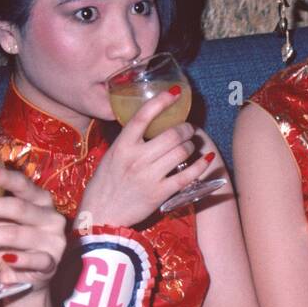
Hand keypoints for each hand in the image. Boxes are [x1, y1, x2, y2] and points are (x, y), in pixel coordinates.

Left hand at [0, 166, 68, 288]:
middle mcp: (51, 218)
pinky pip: (35, 260)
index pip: (24, 185)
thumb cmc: (11, 245)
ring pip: (16, 235)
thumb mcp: (0, 224)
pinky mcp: (51, 264)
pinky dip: (19, 260)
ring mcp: (53, 241)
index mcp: (40, 201)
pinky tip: (6, 259)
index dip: (5, 178)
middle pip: (18, 208)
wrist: (26, 279)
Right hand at [79, 92, 214, 227]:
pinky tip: (206, 159)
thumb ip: (129, 143)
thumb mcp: (112, 156)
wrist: (101, 214)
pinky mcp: (160, 193)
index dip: (161, 101)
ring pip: (181, 152)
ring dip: (191, 145)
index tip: (175, 92)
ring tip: (191, 145)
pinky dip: (200, 166)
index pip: (142, 116)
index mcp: (122, 145)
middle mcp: (136, 158)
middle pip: (171, 134)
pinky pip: (187, 175)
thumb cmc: (105, 184)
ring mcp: (149, 176)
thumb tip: (149, 128)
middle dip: (185, 129)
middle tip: (188, 129)